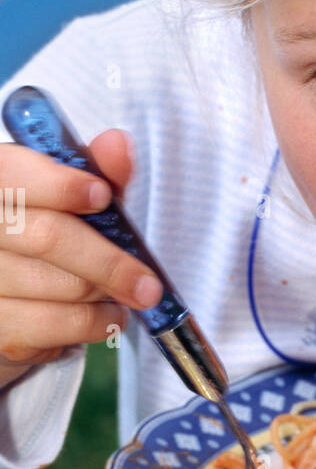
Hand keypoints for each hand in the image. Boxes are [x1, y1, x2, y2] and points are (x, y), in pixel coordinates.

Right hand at [0, 129, 162, 384]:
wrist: (13, 306)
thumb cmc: (43, 240)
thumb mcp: (70, 198)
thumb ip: (94, 170)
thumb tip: (118, 143)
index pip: (14, 175)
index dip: (61, 185)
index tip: (103, 195)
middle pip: (47, 237)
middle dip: (109, 261)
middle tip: (148, 283)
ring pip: (62, 287)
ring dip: (105, 294)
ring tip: (121, 294)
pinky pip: (56, 324)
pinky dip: (94, 323)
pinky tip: (104, 315)